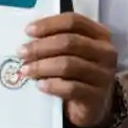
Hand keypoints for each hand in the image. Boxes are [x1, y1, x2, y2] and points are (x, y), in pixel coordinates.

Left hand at [18, 13, 118, 127]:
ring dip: (42, 66)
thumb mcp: (72, 53)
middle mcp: (106, 53)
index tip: (28, 31)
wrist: (92, 106)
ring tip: (26, 70)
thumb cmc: (77, 73)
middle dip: (41, 46)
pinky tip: (40, 85)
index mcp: (100, 35)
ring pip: (69, 65)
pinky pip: (72, 88)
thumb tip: (29, 36)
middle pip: (70, 42)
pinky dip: (52, 85)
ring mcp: (103, 75)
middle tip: (21, 53)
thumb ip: (56, 40)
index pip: (74, 21)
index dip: (49, 24)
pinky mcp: (97, 97)